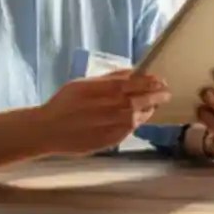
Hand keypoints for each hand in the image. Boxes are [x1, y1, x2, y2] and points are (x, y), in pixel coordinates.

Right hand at [38, 70, 170, 155]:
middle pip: (136, 101)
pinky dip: (137, 122)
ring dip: (148, 110)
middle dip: (154, 95)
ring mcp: (107, 126)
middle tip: (165, 92)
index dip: (147, 82)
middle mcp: (104, 108)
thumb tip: (132, 71)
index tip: (159, 79)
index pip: (129, 84)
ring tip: (154, 104)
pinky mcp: (107, 141)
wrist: (48, 130)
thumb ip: (108, 79)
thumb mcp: (82, 83)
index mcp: (97, 90)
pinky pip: (128, 131)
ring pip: (135, 117)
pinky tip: (139, 117)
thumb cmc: (64, 103)